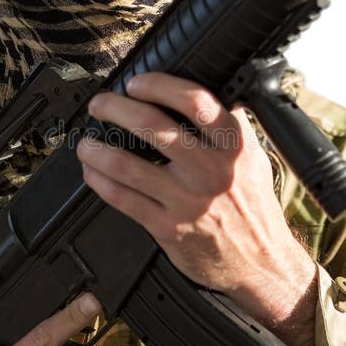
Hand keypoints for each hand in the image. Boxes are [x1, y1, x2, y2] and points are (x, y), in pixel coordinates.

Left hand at [77, 72, 314, 324]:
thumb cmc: (252, 207)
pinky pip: (121, 198)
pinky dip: (98, 181)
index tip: (137, 83)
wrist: (259, 262)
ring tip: (86, 142)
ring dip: (95, 148)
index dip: (158, 85)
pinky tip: (92, 173)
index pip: (195, 101)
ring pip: (126, 164)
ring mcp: (186, 200)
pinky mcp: (167, 228)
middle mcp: (210, 170)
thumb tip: (197, 95)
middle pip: (152, 126)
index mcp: (233, 146)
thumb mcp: (252, 158)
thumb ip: (228, 127)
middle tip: (100, 104)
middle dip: (115, 108)